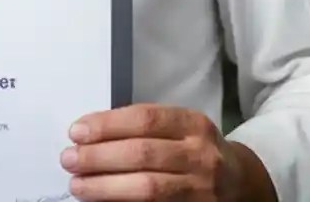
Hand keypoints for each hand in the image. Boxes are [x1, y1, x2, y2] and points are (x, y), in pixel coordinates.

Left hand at [60, 104, 275, 201]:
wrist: (240, 184)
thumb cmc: (195, 152)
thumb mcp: (181, 129)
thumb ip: (144, 129)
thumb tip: (89, 136)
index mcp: (194, 125)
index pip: (145, 119)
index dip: (107, 125)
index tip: (76, 132)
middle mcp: (201, 156)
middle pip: (142, 153)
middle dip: (99, 156)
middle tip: (69, 159)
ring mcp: (201, 189)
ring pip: (148, 188)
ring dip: (105, 186)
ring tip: (78, 185)